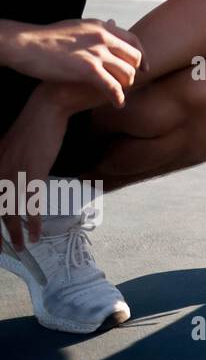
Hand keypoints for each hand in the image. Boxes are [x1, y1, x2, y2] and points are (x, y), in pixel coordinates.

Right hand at [0, 19, 143, 107]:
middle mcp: (103, 37)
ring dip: (125, 86)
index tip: (144, 66)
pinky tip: (117, 104)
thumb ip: (98, 28)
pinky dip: (118, 97)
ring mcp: (97, 53)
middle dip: (134, 72)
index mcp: (101, 27)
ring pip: (126, 73)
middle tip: (129, 83)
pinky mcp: (88, 69)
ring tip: (119, 94)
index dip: (142, 55)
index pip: (133, 40)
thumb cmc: (47, 39)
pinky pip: (113, 86)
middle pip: (133, 58)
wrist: (25, 45)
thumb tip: (112, 21)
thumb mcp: (77, 26)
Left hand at [0, 85, 79, 251]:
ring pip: (10, 212)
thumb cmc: (33, 126)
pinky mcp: (32, 172)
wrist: (47, 109)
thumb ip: (6, 165)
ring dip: (16, 233)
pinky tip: (37, 231)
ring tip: (23, 246)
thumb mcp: (11, 148)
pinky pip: (31, 204)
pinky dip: (34, 221)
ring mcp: (14, 173)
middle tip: (3, 250)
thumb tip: (8, 185)